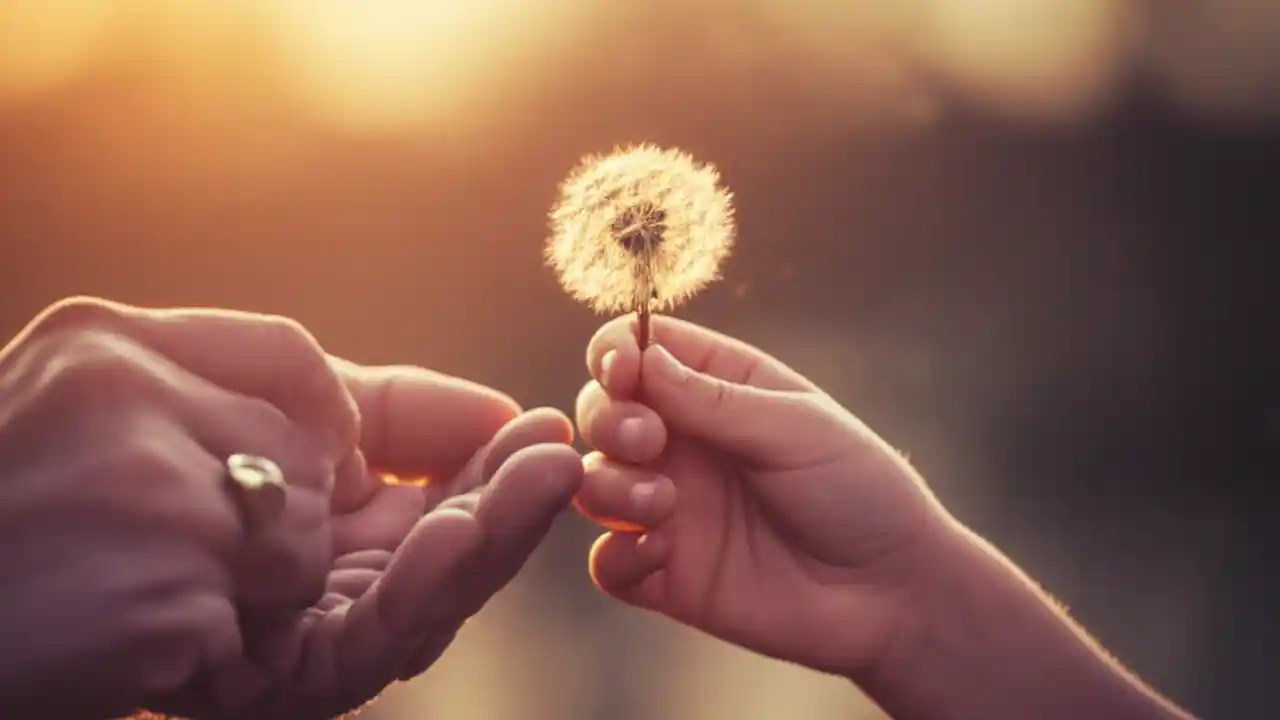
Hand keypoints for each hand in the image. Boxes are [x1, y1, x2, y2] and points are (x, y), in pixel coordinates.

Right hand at [0, 297, 357, 716]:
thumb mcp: (58, 412)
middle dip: (285, 525)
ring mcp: (145, 498)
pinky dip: (206, 663)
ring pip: (300, 552)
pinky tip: (121, 648)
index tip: (332, 458)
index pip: (289, 352)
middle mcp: (126, 400)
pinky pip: (249, 636)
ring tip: (145, 602)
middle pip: (310, 462)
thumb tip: (339, 431)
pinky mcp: (156, 598)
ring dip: (251, 599)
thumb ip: (178, 395)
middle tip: (189, 559)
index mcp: (102, 341)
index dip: (326, 414)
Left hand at [151, 392, 581, 718]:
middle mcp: (333, 569)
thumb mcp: (260, 385)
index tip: (543, 421)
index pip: (435, 475)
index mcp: (335, 504)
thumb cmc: (126, 432)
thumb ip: (368, 393)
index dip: (490, 450)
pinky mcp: (283, 681)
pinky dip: (419, 589)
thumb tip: (487, 409)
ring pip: (425, 590)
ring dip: (492, 535)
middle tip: (562, 453)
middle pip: (448, 539)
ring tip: (543, 480)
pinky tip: (457, 533)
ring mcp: (312, 628)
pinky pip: (363, 639)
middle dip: (510, 497)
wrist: (15, 511)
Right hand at [572, 315, 949, 676]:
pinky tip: (660, 554)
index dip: (616, 354)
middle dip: (608, 419)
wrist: (891, 592)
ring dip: (609, 486)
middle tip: (648, 440)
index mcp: (717, 390)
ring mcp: (671, 511)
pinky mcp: (668, 576)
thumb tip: (639, 357)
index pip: (639, 352)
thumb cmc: (859, 490)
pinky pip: (609, 564)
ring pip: (592, 485)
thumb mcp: (793, 427)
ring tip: (662, 502)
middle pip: (601, 412)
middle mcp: (684, 445)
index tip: (623, 373)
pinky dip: (617, 556)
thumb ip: (712, 398)